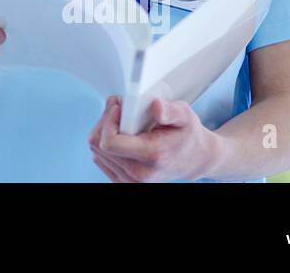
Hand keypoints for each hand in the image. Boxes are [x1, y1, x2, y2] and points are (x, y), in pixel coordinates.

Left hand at [87, 96, 218, 181]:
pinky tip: (121, 136)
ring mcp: (130, 181)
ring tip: (123, 123)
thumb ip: (170, 110)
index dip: (108, 121)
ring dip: (104, 131)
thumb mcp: (185, 116)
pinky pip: (100, 159)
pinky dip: (105, 144)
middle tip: (120, 111)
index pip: (110, 142)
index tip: (118, 108)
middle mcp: (139, 173)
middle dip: (105, 122)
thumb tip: (155, 107)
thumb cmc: (186, 135)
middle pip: (99, 145)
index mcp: (152, 156)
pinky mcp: (123, 182)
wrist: (193, 159)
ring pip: (97, 151)